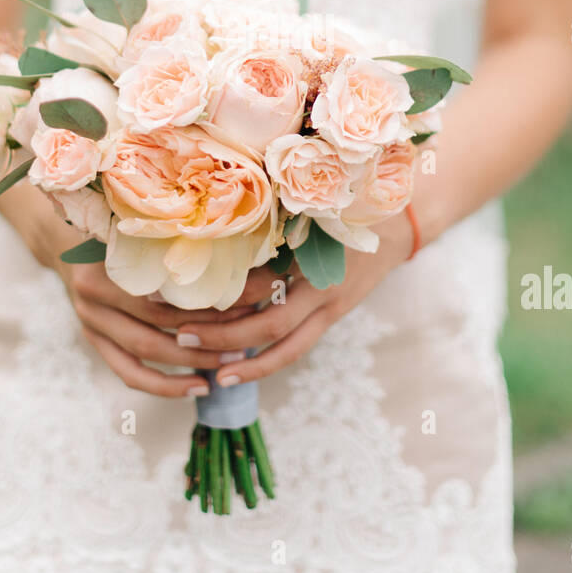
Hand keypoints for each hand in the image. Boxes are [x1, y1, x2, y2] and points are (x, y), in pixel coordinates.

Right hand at [23, 194, 266, 399]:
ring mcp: (90, 318)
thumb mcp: (145, 225)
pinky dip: (164, 385)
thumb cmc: (119, 228)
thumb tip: (249, 251)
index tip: (255, 297)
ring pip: (148, 348)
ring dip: (194, 358)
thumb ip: (180, 240)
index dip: (215, 293)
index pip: (173, 282)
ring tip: (232, 362)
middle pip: (162, 317)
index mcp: (112, 254)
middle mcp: (95, 289)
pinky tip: (198, 388)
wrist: (62, 239)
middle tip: (251, 334)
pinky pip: (129, 372)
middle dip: (210, 327)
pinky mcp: (93, 339)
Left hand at [171, 211, 414, 388]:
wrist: (396, 223)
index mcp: (310, 250)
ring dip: (242, 357)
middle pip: (265, 322)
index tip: (175, 286)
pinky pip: (296, 348)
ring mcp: (329, 306)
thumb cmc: (344, 202)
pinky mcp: (332, 317)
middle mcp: (320, 284)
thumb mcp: (307, 201)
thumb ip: (269, 213)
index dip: (217, 288)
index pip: (257, 280)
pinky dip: (265, 362)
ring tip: (204, 366)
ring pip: (281, 343)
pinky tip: (235, 371)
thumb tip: (212, 220)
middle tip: (176, 332)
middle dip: (220, 332)